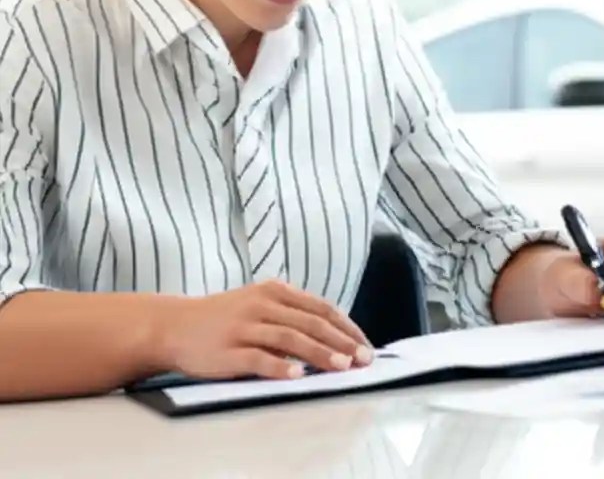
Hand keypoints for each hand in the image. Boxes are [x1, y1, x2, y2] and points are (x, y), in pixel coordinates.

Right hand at [156, 279, 373, 380]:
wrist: (171, 325)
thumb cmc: (224, 318)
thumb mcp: (260, 303)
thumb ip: (292, 314)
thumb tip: (337, 337)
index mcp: (275, 291)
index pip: (322, 308)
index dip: (347, 328)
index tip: (366, 346)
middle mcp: (262, 305)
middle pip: (311, 323)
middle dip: (342, 343)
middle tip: (363, 360)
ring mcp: (244, 327)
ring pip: (290, 338)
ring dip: (320, 353)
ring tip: (342, 367)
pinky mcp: (227, 350)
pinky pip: (258, 359)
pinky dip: (280, 367)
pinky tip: (298, 376)